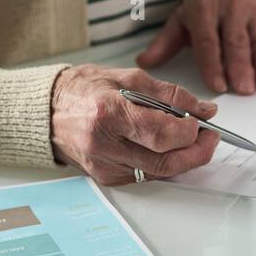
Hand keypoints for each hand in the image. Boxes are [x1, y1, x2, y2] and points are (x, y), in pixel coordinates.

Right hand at [50, 66, 220, 185]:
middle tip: (209, 138)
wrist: (47, 111)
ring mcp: (104, 166)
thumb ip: (171, 94)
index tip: (201, 122)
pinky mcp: (106, 177)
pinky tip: (165, 149)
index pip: (163, 134)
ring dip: (183, 159)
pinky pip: (146, 177)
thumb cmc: (84, 90)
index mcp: (109, 114)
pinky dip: (163, 164)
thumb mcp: (129, 78)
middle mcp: (105, 145)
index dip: (191, 131)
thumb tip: (204, 109)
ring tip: (190, 140)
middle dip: (197, 152)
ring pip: (159, 173)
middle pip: (166, 162)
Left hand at [137, 0, 255, 93]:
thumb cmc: (207, 7)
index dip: (213, 64)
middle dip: (241, 67)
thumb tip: (144, 62)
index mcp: (205, 10)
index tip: (218, 86)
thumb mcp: (183, 19)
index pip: (208, 40)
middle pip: (237, 42)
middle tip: (244, 90)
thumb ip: (165, 43)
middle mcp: (232, 9)